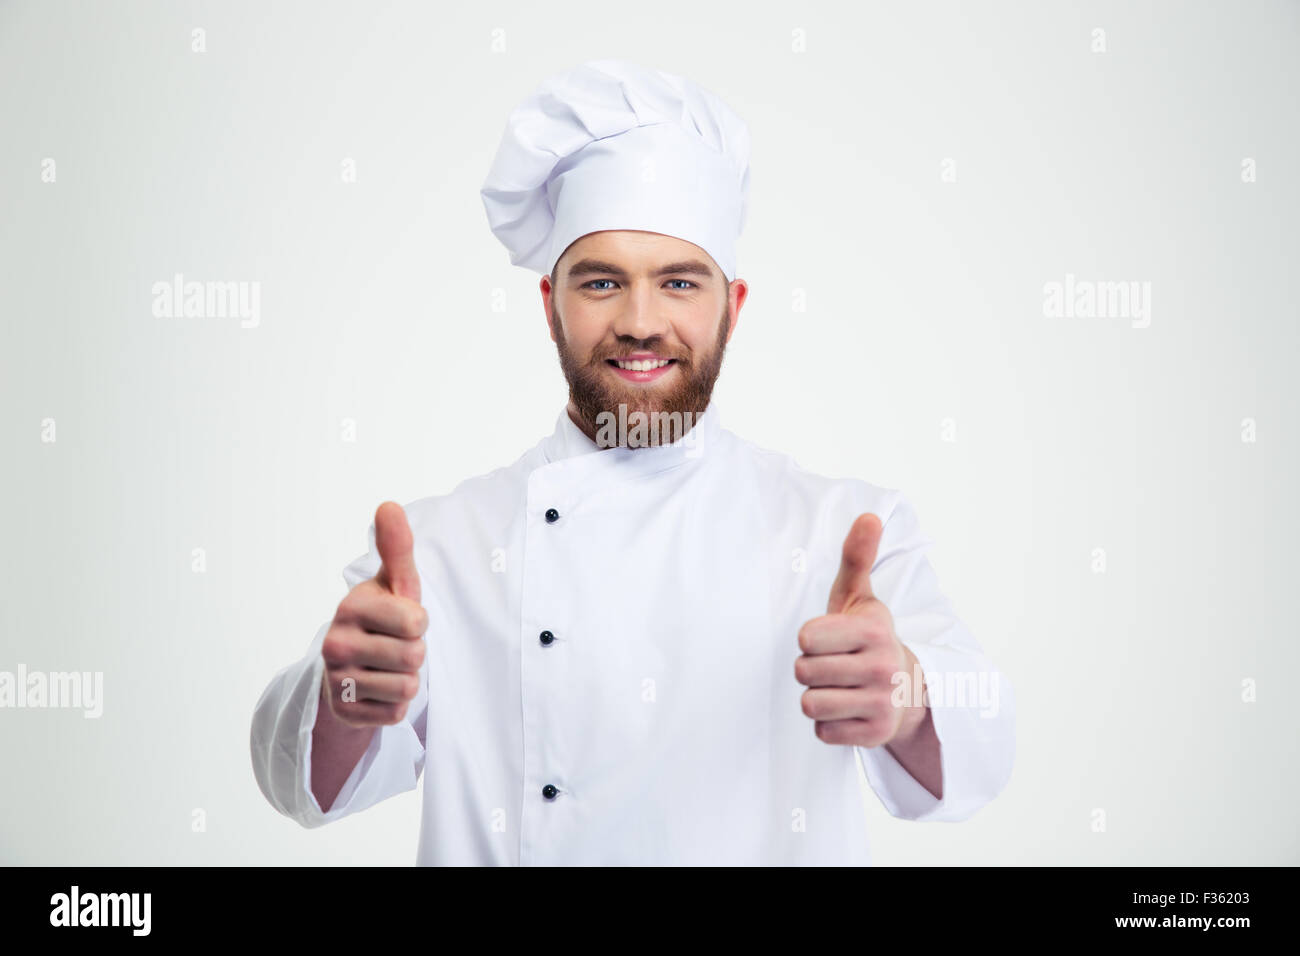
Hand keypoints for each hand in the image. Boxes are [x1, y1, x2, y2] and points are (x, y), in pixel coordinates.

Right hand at [320, 501, 427, 727]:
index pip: (416, 622)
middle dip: (415, 652)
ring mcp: (336, 681)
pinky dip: (395, 705)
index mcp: (352, 607)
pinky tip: (379, 690)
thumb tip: (388, 505)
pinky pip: (395, 714)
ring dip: (407, 680)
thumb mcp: (394, 583)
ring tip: (388, 668)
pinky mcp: (344, 713)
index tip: (403, 620)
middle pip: (414, 656)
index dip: (419, 622)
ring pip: (407, 687)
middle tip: (395, 646)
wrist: (350, 668)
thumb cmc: (383, 618)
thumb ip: (396, 548)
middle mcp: (335, 643)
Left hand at [795, 513, 917, 747]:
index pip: (805, 638)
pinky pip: (822, 732)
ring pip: (810, 705)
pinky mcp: (876, 735)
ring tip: (840, 687)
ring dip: (817, 697)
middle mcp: (883, 667)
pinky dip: (829, 724)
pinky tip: (848, 710)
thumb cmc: (867, 638)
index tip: (830, 638)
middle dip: (810, 669)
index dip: (809, 639)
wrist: (906, 689)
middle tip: (835, 665)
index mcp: (875, 630)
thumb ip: (857, 557)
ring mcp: (882, 703)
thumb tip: (869, 515)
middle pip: (803, 672)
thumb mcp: (859, 597)